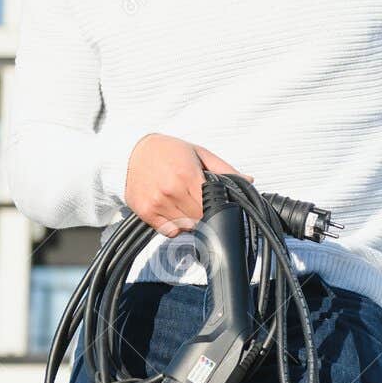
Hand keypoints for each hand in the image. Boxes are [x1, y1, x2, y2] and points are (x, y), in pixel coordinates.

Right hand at [124, 133, 250, 236]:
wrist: (134, 151)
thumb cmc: (168, 151)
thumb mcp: (200, 153)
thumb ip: (225, 169)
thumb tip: (247, 180)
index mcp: (186, 176)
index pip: (212, 206)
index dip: (218, 208)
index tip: (218, 205)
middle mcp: (170, 192)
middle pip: (200, 219)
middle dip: (206, 214)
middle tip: (202, 203)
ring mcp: (156, 204)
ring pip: (185, 227)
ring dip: (191, 221)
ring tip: (186, 204)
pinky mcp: (145, 212)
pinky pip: (169, 231)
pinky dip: (175, 226)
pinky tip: (174, 210)